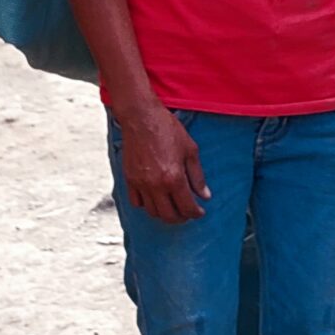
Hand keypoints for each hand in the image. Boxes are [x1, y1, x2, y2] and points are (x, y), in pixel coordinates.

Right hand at [116, 102, 207, 222]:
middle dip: (182, 218)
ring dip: (165, 214)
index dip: (196, 213)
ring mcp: (141, 184)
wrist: (141, 117)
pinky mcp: (130, 179)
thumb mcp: (190, 150)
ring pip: (153, 212)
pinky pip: (137, 202)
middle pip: (169, 216)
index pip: (187, 207)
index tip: (200, 211)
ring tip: (173, 207)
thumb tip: (205, 195)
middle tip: (187, 212)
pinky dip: (147, 205)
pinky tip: (155, 198)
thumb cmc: (167, 129)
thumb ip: (197, 176)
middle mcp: (156, 185)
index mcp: (174, 178)